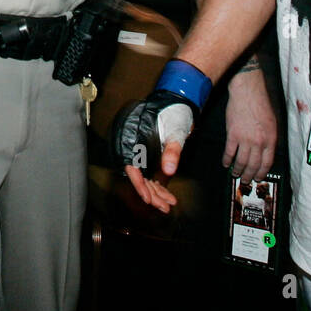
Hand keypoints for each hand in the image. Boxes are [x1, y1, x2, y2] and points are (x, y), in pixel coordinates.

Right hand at [117, 96, 189, 213]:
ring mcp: (144, 155)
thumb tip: (169, 170)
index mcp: (134, 142)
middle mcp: (136, 150)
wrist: (177, 103)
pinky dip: (160, 187)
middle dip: (152, 195)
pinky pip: (153, 176)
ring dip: (157, 194)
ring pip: (147, 180)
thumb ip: (171, 150)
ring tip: (169, 205)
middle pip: (140, 178)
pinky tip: (168, 197)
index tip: (147, 198)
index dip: (140, 185)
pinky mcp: (152, 158)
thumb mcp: (175, 130)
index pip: (133, 169)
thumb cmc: (173, 112)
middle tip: (165, 207)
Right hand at [224, 67, 276, 180]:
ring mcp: (245, 139)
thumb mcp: (272, 123)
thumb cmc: (261, 104)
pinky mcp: (232, 135)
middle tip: (246, 181)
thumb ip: (270, 139)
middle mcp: (259, 142)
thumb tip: (266, 153)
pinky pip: (229, 152)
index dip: (262, 173)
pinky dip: (227, 160)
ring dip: (238, 170)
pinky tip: (226, 163)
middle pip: (253, 165)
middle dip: (249, 176)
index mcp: (270, 139)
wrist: (248, 92)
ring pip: (241, 162)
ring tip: (235, 174)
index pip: (267, 163)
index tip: (258, 177)